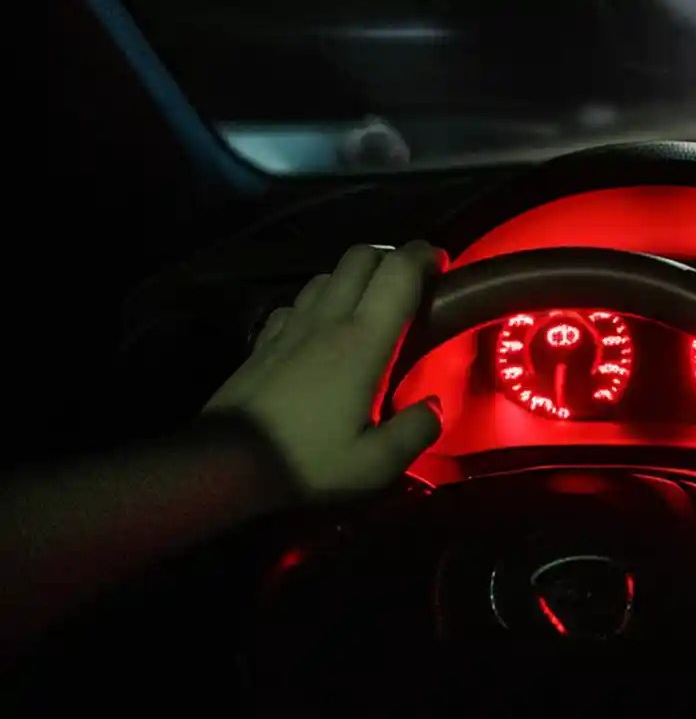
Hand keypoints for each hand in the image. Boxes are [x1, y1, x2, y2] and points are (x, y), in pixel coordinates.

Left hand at [205, 241, 444, 499]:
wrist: (226, 465)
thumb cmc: (307, 461)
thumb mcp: (375, 465)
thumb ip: (416, 432)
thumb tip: (435, 408)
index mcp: (363, 342)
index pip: (398, 272)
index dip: (425, 256)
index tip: (443, 266)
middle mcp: (327, 320)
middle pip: (361, 256)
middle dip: (391, 258)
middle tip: (410, 286)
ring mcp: (290, 326)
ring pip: (328, 275)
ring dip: (355, 279)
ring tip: (369, 307)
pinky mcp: (264, 340)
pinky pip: (297, 302)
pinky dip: (318, 302)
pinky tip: (321, 330)